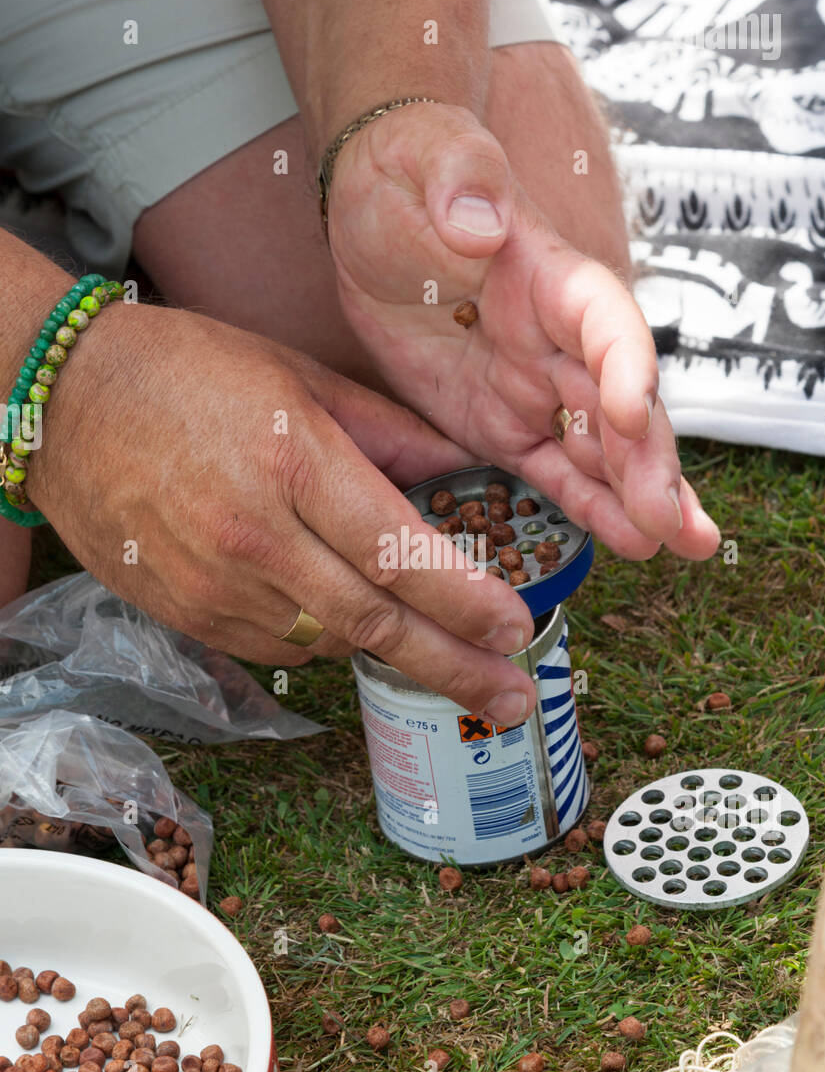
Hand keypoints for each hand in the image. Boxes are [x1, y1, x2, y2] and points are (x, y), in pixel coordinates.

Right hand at [28, 302, 538, 724]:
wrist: (63, 403)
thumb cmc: (187, 372)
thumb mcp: (301, 377)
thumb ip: (391, 433)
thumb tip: (464, 474)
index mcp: (293, 464)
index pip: (398, 553)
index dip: (464, 602)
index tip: (515, 628)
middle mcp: (254, 537)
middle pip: (374, 622)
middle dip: (454, 668)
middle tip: (514, 700)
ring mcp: (215, 585)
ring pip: (330, 641)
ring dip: (394, 651)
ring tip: (447, 656)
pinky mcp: (187, 614)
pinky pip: (279, 646)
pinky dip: (327, 639)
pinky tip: (353, 621)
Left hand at [327, 102, 719, 560]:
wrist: (370, 218)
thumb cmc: (405, 175)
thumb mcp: (422, 159)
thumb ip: (457, 180)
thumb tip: (480, 220)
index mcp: (551, 275)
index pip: (605, 321)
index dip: (627, 365)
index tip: (632, 412)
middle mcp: (558, 338)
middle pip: (620, 404)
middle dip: (649, 463)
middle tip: (675, 522)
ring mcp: (535, 387)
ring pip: (601, 448)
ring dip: (640, 497)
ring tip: (681, 545)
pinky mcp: (503, 424)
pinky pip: (551, 471)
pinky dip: (588, 506)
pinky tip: (626, 542)